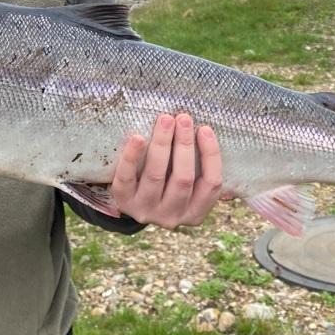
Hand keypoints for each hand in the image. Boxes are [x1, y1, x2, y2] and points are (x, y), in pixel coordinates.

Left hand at [111, 113, 223, 229]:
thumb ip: (198, 168)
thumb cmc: (165, 182)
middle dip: (184, 144)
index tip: (205, 129)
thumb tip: (208, 133)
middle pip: (183, 179)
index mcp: (194, 213)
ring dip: (162, 143)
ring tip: (165, 119)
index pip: (211, 184)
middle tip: (183, 118)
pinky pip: (127, 177)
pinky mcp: (123, 201)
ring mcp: (146, 210)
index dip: (211, 155)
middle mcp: (172, 216)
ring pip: (156, 175)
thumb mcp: (185, 186)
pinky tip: (137, 137)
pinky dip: (132, 156)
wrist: (130, 201)